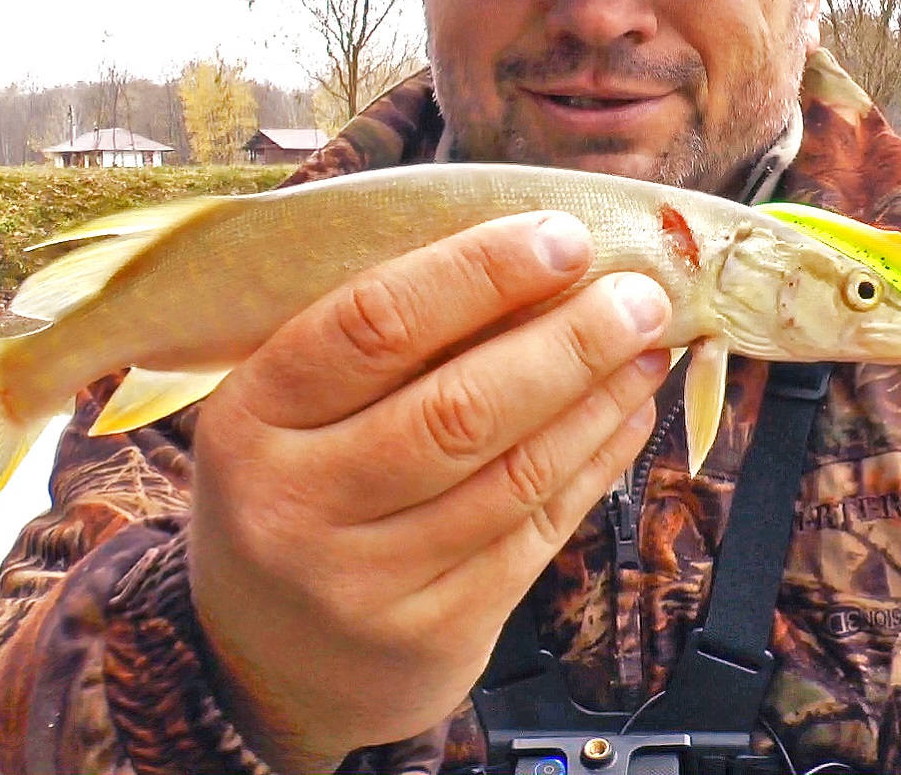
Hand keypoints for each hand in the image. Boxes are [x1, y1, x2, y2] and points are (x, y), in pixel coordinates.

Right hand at [186, 212, 672, 771]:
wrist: (268, 662)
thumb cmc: (296, 490)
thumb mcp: (289, 412)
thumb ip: (380, 343)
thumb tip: (531, 252)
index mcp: (250, 418)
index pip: (372, 325)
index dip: (479, 274)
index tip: (563, 237)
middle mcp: (296, 505)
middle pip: (458, 407)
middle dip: (568, 341)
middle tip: (641, 293)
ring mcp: (366, 580)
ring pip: (512, 473)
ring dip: (598, 399)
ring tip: (649, 344)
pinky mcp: (434, 633)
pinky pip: (536, 531)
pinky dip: (595, 463)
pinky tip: (628, 414)